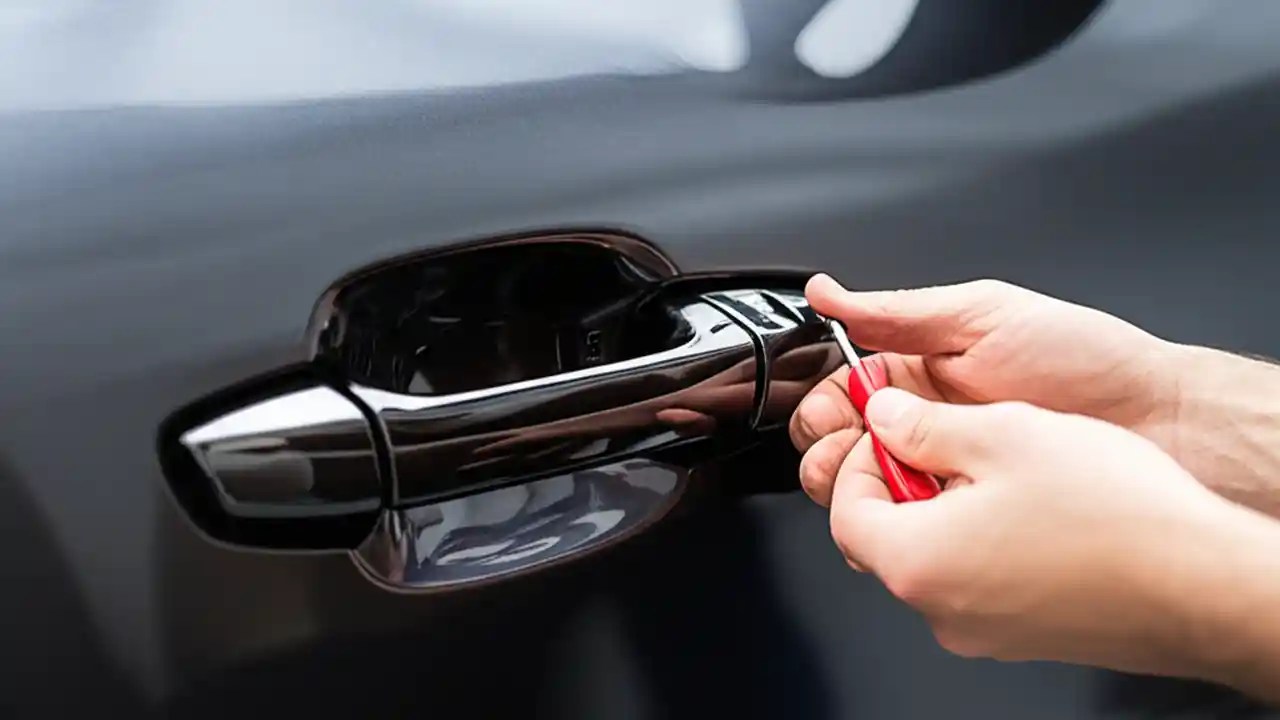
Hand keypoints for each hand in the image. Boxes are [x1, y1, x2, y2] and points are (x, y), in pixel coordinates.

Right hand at [791, 275, 1182, 506]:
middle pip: (838, 449)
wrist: (1157, 420)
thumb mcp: (982, 316)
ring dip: (865, 492)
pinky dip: (904, 525)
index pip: (835, 393)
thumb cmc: (1084, 359)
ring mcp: (941, 472)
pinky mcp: (967, 517)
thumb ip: (897, 312)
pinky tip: (925, 510)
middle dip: (833, 456)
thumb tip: (826, 293)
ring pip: (867, 495)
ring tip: (902, 480)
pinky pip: (912, 529)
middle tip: (867, 454)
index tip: (837, 416)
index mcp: (913, 369)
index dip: (822, 408)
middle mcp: (920, 423)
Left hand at [828, 388, 1257, 678]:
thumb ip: (924, 425)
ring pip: (932, 558)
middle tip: (940, 443)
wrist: (1203, 585)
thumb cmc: (1117, 518)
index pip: (842, 508)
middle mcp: (939, 608)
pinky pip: (978, 581)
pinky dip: (984, 541)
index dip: (858, 460)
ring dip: (944, 509)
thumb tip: (885, 417)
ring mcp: (982, 630)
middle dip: (900, 483)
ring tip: (999, 468)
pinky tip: (1032, 506)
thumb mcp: (1003, 434)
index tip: (888, 431)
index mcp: (916, 559)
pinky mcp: (1022, 635)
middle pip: (882, 536)